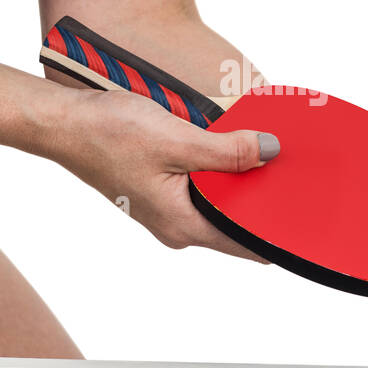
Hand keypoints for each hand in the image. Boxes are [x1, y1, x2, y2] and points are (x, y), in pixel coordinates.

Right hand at [56, 87, 276, 259]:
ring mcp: (166, 208)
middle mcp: (176, 225)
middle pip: (235, 222)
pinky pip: (202, 187)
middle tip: (293, 171)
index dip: (275, 230)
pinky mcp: (159, 189)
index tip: (304, 211)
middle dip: (262, 200)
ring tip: (268, 154)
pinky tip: (233, 146)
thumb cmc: (109, 134)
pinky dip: (219, 171)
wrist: (64, 124)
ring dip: (240, 181)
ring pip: (218, 202)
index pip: (245, 244)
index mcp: (182, 225)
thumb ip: (228, 150)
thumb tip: (271, 151)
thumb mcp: (178, 139)